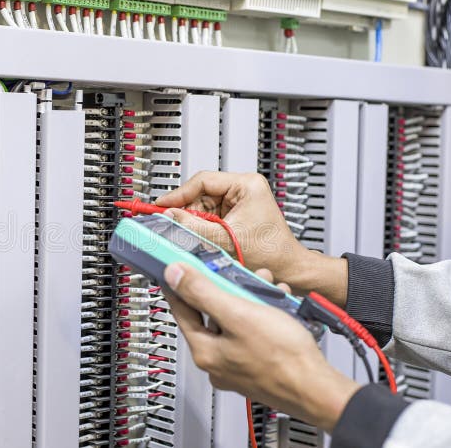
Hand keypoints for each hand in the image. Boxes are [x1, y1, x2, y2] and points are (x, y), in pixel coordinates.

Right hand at [156, 171, 347, 304]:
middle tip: (170, 225)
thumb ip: (194, 227)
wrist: (289, 270)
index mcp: (246, 184)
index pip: (202, 181)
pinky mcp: (235, 217)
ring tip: (192, 238)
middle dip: (186, 213)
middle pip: (199, 195)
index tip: (161, 205)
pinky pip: (209, 220)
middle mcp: (243, 190)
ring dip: (194, 224)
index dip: (178, 194)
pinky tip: (200, 241)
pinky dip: (201, 230)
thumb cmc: (272, 254)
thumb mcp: (225, 239)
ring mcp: (239, 204)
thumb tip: (169, 217)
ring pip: (202, 209)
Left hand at [163, 262, 359, 431]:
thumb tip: (174, 275)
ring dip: (249, 298)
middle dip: (227, 287)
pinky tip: (277, 305)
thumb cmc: (282, 357)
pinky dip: (263, 314)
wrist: (318, 388)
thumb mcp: (238, 313)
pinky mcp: (258, 366)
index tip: (179, 268)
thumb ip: (202, 292)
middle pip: (211, 314)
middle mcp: (218, 363)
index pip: (180, 309)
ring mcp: (238, 367)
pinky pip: (252, 332)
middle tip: (236, 273)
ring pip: (235, 321)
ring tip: (265, 286)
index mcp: (205, 352)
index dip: (179, 284)